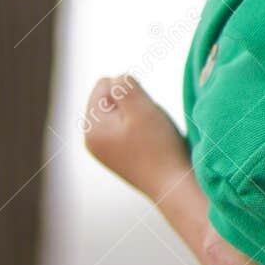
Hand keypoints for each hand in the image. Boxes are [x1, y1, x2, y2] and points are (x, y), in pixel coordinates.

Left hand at [82, 74, 187, 199]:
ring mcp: (104, 150)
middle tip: (147, 125)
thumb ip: (125, 87)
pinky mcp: (118, 156)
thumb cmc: (159, 147)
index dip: (130, 91)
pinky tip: (150, 144)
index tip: (143, 113)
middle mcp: (91, 139)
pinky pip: (126, 128)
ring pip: (121, 112)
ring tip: (151, 135)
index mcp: (91, 127)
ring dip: (138, 116)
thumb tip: (116, 79)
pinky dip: (140, 129)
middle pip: (110, 99)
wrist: (173, 185)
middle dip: (132, 103)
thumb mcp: (142, 109)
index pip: (105, 84)